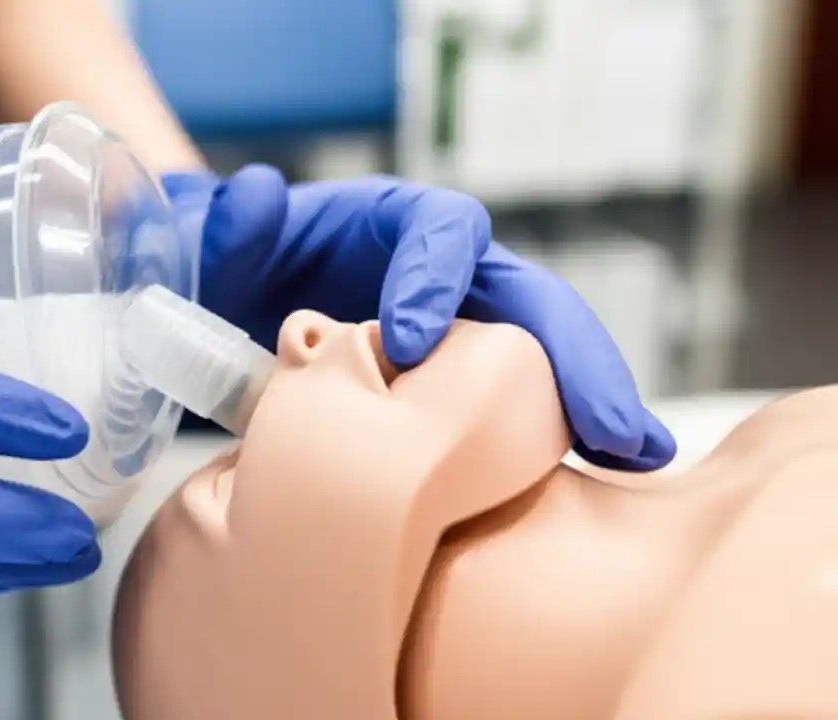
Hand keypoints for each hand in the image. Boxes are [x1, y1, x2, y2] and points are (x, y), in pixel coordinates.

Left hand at [164, 166, 674, 470]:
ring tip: (636, 454)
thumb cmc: (236, 274)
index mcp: (393, 222)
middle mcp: (444, 267)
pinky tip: (606, 472)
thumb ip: (234, 225)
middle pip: (527, 293)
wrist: (234, 314)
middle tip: (604, 425)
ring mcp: (463, 322)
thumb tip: (256, 195)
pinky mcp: (462, 377)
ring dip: (593, 397)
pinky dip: (565, 429)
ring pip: (544, 349)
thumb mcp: (221, 247)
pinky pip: (522, 396)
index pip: (439, 229)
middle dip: (569, 353)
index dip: (436, 276)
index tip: (412, 344)